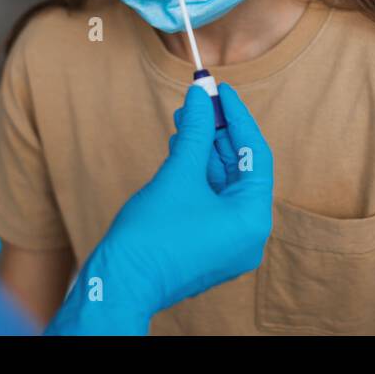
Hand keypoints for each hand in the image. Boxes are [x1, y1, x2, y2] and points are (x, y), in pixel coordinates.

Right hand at [46, 82, 273, 334]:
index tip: (222, 89)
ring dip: (204, 149)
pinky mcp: (207, 243)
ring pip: (222, 183)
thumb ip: (197, 131)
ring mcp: (227, 242)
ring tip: (185, 119)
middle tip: (199, 100)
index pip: (255, 155)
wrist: (119, 284)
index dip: (237, 117)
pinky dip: (197, 173)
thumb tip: (202, 94)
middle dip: (217, 131)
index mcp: (252, 219)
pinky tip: (181, 147)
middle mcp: (248, 234)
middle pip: (239, 168)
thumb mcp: (179, 173)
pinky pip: (210, 199)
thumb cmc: (151, 236)